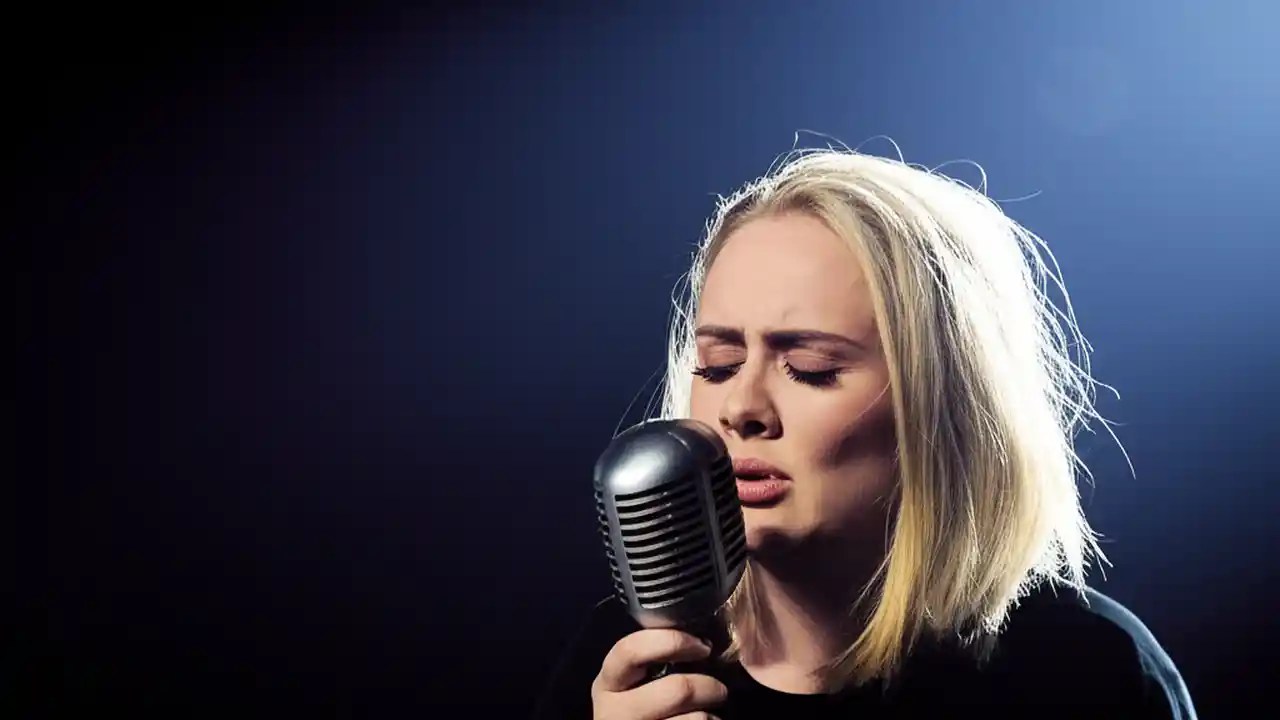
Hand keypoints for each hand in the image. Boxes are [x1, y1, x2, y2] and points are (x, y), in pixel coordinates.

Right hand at [590, 628, 728, 719]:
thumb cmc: (638, 710)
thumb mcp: (630, 685)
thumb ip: (652, 662)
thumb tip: (699, 642)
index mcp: (609, 682)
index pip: (631, 650)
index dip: (672, 641)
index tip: (701, 646)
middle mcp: (615, 710)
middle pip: (676, 689)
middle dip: (708, 686)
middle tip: (719, 689)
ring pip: (693, 718)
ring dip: (710, 715)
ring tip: (709, 714)